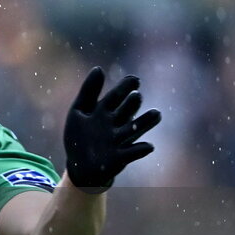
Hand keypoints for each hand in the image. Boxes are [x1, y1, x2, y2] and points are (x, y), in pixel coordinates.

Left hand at [63, 66, 161, 192]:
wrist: (80, 166)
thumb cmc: (80, 138)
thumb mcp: (78, 112)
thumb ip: (88, 92)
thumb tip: (99, 68)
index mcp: (104, 111)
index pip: (116, 96)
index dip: (125, 87)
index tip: (135, 80)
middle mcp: (115, 124)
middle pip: (126, 111)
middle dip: (132, 104)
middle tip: (136, 96)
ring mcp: (118, 141)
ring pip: (134, 129)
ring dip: (145, 123)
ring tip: (156, 114)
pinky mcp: (119, 158)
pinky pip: (131, 153)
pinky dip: (139, 150)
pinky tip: (148, 146)